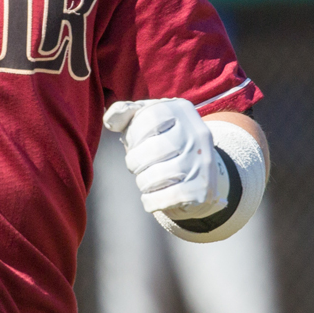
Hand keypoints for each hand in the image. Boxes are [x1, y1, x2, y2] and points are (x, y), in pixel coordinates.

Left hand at [103, 98, 226, 218]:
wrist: (198, 172)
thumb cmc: (161, 141)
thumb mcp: (143, 120)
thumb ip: (123, 113)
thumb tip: (110, 120)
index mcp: (182, 111)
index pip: (150, 117)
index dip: (134, 134)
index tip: (135, 143)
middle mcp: (197, 134)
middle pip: (153, 150)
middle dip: (135, 162)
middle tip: (136, 166)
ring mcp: (202, 163)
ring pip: (158, 176)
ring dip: (142, 182)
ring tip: (145, 180)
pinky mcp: (202, 189)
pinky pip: (166, 198)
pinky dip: (151, 201)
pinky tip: (151, 197)